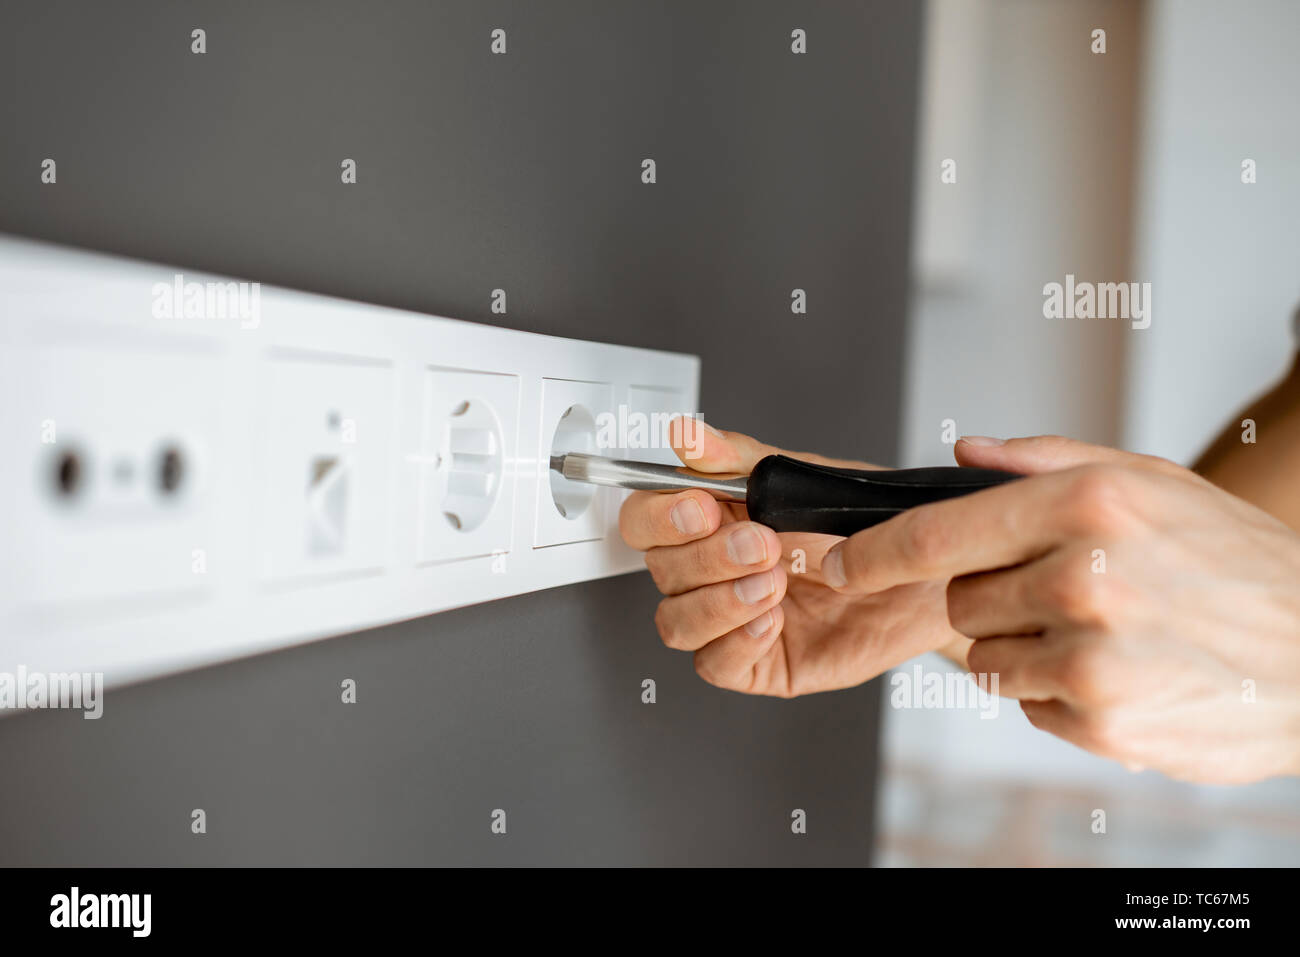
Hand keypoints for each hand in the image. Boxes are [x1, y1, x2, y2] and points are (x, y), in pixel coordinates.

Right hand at [618, 419, 965, 696]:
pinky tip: (771, 620)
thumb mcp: (812, 478)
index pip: (647, 518)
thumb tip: (687, 436)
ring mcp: (734, 619)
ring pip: (676, 622)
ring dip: (717, 602)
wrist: (937, 577)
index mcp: (715, 518)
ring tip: (773, 582)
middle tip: (761, 542)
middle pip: (659, 570)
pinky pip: (715, 666)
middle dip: (705, 557)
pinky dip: (736, 642)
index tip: (701, 508)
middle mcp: (716, 570)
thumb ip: (741, 460)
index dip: (661, 516)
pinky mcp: (760, 663)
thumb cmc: (877, 525)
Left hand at [821, 435, 1299, 783]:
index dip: (872, 553)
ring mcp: (1091, 658)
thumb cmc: (1231, 561)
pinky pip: (1028, 704)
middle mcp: (1083, 579)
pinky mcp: (1102, 722)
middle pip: (958, 599)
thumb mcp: (1148, 480)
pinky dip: (1057, 692)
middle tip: (1060, 590)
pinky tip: (1117, 670)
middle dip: (990, 595)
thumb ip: (1044, 462)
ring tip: (1102, 630)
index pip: (936, 534)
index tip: (837, 562)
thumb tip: (962, 453)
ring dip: (1024, 646)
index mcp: (1086, 506)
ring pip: (987, 657)